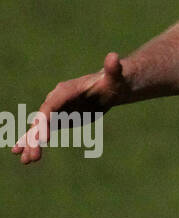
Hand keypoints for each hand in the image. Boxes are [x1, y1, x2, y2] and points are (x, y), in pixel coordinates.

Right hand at [13, 51, 130, 163]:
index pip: (51, 106)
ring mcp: (55, 110)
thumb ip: (113, 69)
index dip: (45, 121)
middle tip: (32, 156)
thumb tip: (114, 57)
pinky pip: (43, 132)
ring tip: (26, 160)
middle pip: (42, 120)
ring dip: (31, 144)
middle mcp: (56, 100)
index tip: (42, 138)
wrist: (110, 87)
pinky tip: (23, 155)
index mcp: (66, 90)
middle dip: (36, 137)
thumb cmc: (113, 81)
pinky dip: (33, 143)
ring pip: (39, 128)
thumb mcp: (116, 77)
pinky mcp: (57, 120)